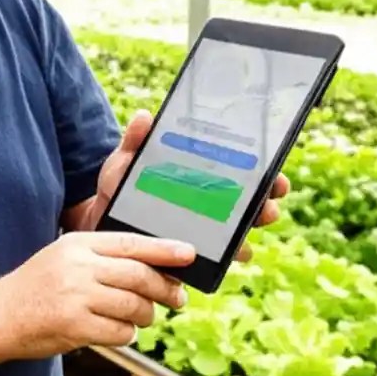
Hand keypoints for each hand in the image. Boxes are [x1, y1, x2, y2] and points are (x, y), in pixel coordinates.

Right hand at [0, 231, 194, 360]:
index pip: (131, 243)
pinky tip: (113, 330)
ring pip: (135, 307)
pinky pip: (121, 333)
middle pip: (140, 276)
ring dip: (144, 316)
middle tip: (177, 297)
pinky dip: (126, 335)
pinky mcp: (75, 326)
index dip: (164, 249)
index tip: (188, 254)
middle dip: (166, 289)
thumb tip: (153, 266)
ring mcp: (76, 297)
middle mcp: (78, 267)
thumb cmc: (35, 287)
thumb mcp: (64, 257)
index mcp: (77, 244)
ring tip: (137, 317)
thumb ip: (102, 257)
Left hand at [81, 110, 291, 261]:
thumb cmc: (119, 186)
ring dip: (249, 234)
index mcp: (203, 175)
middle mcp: (211, 203)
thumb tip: (145, 117)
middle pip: (251, 204)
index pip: (244, 172)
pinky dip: (229, 257)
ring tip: (247, 235)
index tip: (275, 174)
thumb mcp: (125, 160)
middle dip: (265, 205)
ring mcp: (204, 230)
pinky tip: (231, 255)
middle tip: (266, 206)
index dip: (266, 174)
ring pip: (240, 234)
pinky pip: (218, 258)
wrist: (101, 219)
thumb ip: (135, 141)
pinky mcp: (191, 252)